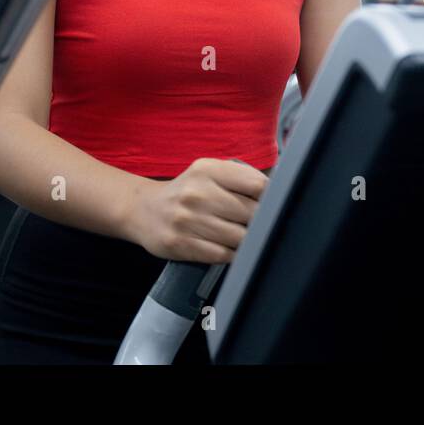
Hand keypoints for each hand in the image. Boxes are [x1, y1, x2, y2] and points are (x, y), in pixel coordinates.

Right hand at [127, 157, 268, 262]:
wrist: (144, 210)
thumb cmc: (187, 191)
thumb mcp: (208, 173)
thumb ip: (240, 178)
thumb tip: (279, 192)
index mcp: (207, 170)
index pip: (256, 184)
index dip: (272, 198)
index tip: (276, 205)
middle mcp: (197, 193)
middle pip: (250, 213)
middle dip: (261, 222)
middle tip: (265, 226)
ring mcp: (187, 220)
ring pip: (238, 237)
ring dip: (248, 241)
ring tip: (249, 238)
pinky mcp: (179, 244)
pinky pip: (221, 255)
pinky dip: (233, 254)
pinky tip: (233, 249)